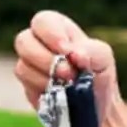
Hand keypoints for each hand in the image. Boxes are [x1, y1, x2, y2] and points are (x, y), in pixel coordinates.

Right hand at [14, 10, 120, 126]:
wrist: (97, 104)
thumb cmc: (99, 73)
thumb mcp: (103, 57)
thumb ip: (91, 51)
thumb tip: (73, 54)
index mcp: (58, 28)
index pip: (42, 21)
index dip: (50, 34)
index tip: (66, 51)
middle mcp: (40, 43)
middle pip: (23, 41)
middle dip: (45, 59)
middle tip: (67, 73)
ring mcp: (31, 65)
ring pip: (22, 66)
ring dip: (46, 77)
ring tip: (67, 84)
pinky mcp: (29, 86)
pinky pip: (26, 86)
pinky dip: (43, 89)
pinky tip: (58, 93)